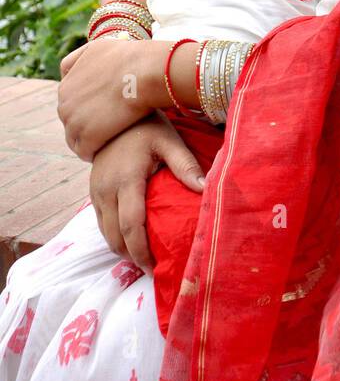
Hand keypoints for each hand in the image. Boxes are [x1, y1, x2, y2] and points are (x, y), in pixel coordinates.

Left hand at [59, 36, 173, 160]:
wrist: (144, 72)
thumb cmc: (129, 57)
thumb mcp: (97, 47)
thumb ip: (80, 58)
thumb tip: (74, 69)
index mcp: (65, 84)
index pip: (69, 102)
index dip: (85, 107)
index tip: (101, 110)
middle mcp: (64, 103)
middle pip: (70, 120)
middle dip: (85, 124)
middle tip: (106, 128)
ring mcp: (74, 122)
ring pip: (74, 138)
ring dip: (88, 141)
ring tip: (106, 142)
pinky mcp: (87, 138)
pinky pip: (84, 151)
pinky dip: (93, 153)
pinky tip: (106, 150)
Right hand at [89, 113, 205, 270]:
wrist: (113, 111)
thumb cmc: (146, 126)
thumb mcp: (169, 140)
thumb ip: (185, 166)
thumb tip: (205, 189)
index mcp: (126, 179)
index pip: (132, 226)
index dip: (142, 251)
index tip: (155, 267)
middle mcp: (106, 189)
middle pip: (115, 237)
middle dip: (132, 257)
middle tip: (153, 269)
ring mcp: (95, 191)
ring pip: (105, 233)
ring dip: (122, 249)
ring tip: (144, 257)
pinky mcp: (92, 190)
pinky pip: (101, 222)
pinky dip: (114, 236)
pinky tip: (131, 240)